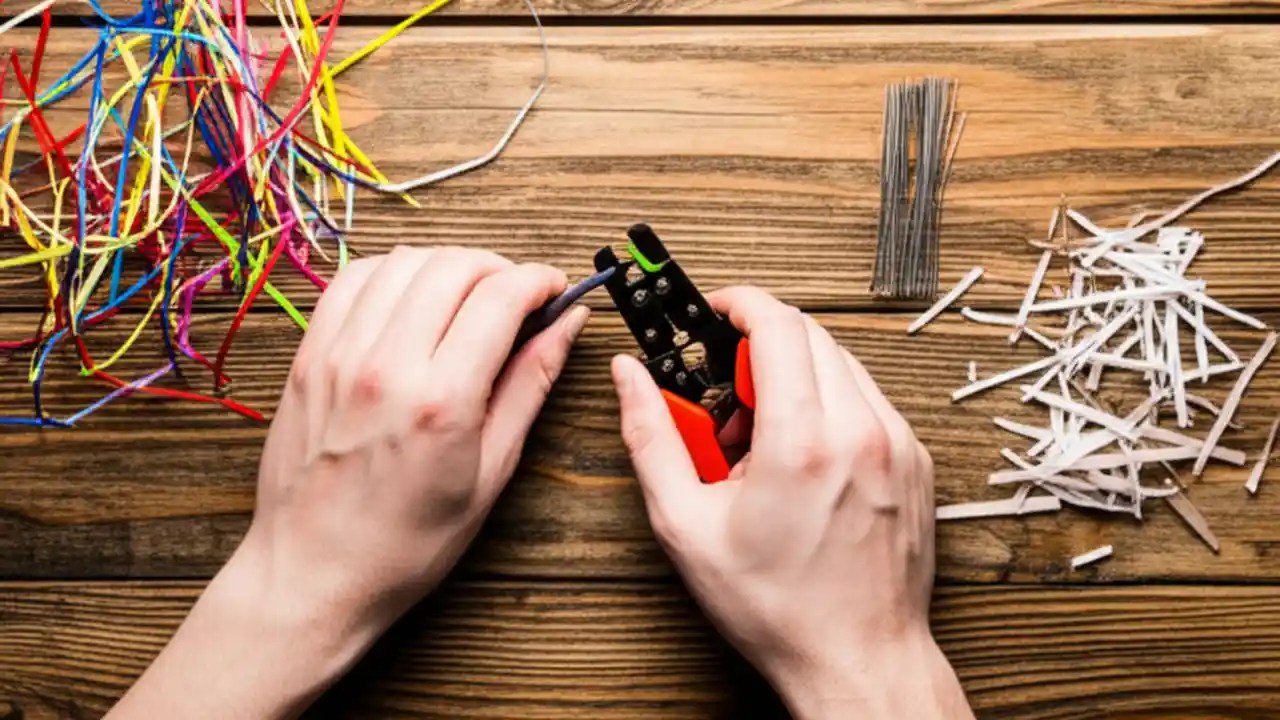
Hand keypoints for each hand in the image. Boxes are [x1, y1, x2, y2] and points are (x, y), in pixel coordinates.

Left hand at [108, 246, 588, 719]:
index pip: (501, 296)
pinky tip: (413, 300)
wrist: (314, 574)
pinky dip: (393, 274)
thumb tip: (566, 325)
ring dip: (447, 265)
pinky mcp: (308, 357)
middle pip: (454, 265)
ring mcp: (339, 356)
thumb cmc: (406, 543)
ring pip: (403, 261)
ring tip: (468, 297)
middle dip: (499, 268)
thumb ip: (530, 386)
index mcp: (442, 401)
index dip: (540, 280)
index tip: (555, 289)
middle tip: (518, 296)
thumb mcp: (491, 473)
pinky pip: (353, 280)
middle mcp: (386, 366)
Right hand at [611, 287, 971, 719]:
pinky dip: (831, 405)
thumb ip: (651, 437)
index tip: (718, 310)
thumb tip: (630, 378)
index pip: (778, 325)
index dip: (740, 303)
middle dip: (760, 348)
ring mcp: (898, 444)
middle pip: (811, 336)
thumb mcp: (686, 525)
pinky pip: (869, 399)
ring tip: (765, 441)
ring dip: (796, 377)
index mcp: (802, 442)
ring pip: (843, 364)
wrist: (857, 658)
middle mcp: (860, 432)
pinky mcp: (916, 460)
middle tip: (729, 403)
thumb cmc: (776, 606)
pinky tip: (805, 458)